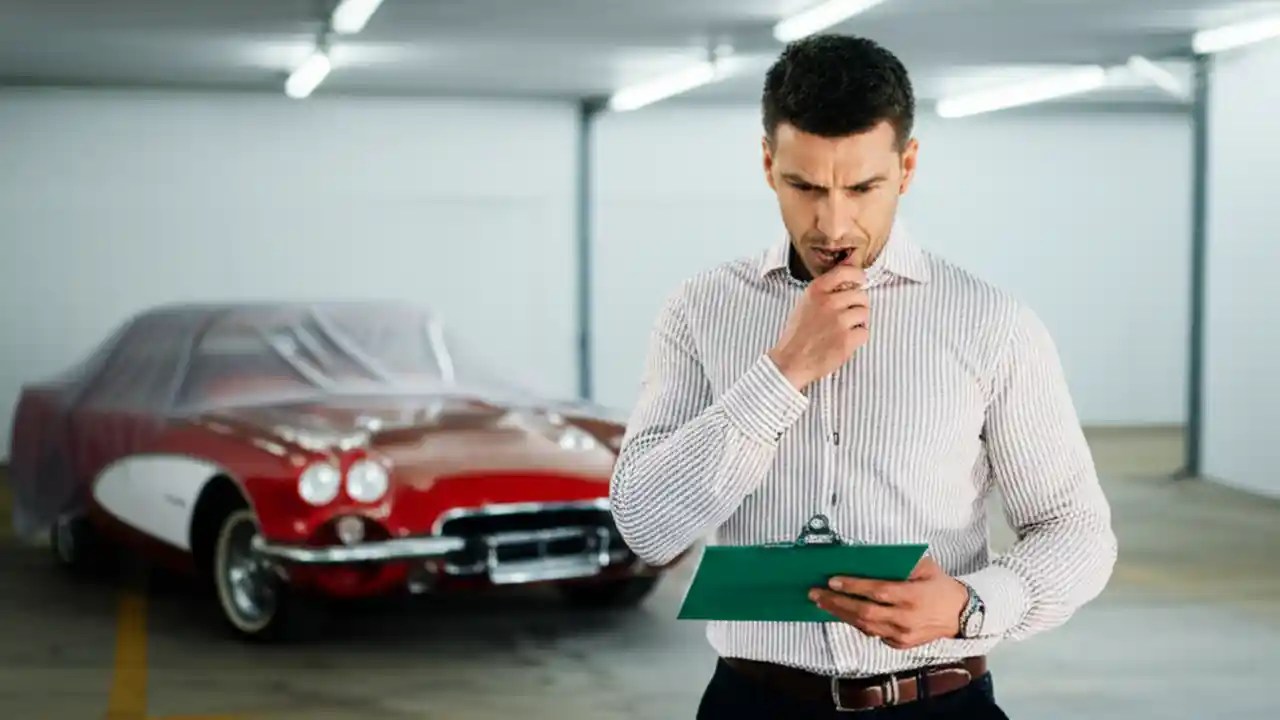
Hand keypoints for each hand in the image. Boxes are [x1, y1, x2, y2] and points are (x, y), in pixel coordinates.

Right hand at [767, 264, 869, 389]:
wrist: (791, 361)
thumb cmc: (798, 334)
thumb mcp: (806, 303)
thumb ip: (827, 288)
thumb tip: (850, 270)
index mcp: (816, 291)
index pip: (846, 272)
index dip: (858, 275)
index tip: (860, 281)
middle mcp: (829, 302)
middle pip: (861, 294)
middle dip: (858, 304)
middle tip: (848, 315)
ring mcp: (839, 321)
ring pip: (864, 313)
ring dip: (859, 321)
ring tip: (845, 329)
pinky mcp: (847, 339)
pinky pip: (864, 332)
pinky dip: (858, 338)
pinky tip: (845, 341)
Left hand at [808, 556, 968, 649]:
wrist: (961, 615)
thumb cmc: (940, 585)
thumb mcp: (926, 567)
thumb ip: (900, 564)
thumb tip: (867, 559)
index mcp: (913, 596)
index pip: (877, 591)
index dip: (853, 586)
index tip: (832, 580)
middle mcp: (906, 618)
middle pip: (865, 612)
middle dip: (837, 603)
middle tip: (815, 594)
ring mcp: (902, 635)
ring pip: (865, 626)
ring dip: (841, 614)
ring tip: (821, 603)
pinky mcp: (901, 645)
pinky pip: (873, 634)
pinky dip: (856, 623)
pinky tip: (841, 613)